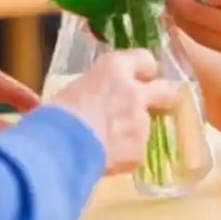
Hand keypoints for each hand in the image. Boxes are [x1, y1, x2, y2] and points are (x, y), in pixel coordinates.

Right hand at [48, 50, 179, 174]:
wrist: (59, 148)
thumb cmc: (55, 114)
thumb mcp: (71, 91)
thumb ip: (92, 91)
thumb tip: (83, 99)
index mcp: (115, 69)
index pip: (144, 59)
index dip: (144, 69)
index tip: (142, 76)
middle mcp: (134, 92)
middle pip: (165, 90)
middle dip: (165, 97)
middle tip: (160, 104)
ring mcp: (140, 122)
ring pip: (145, 125)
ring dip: (134, 132)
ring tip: (109, 144)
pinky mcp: (139, 151)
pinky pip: (135, 152)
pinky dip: (123, 157)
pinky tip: (104, 160)